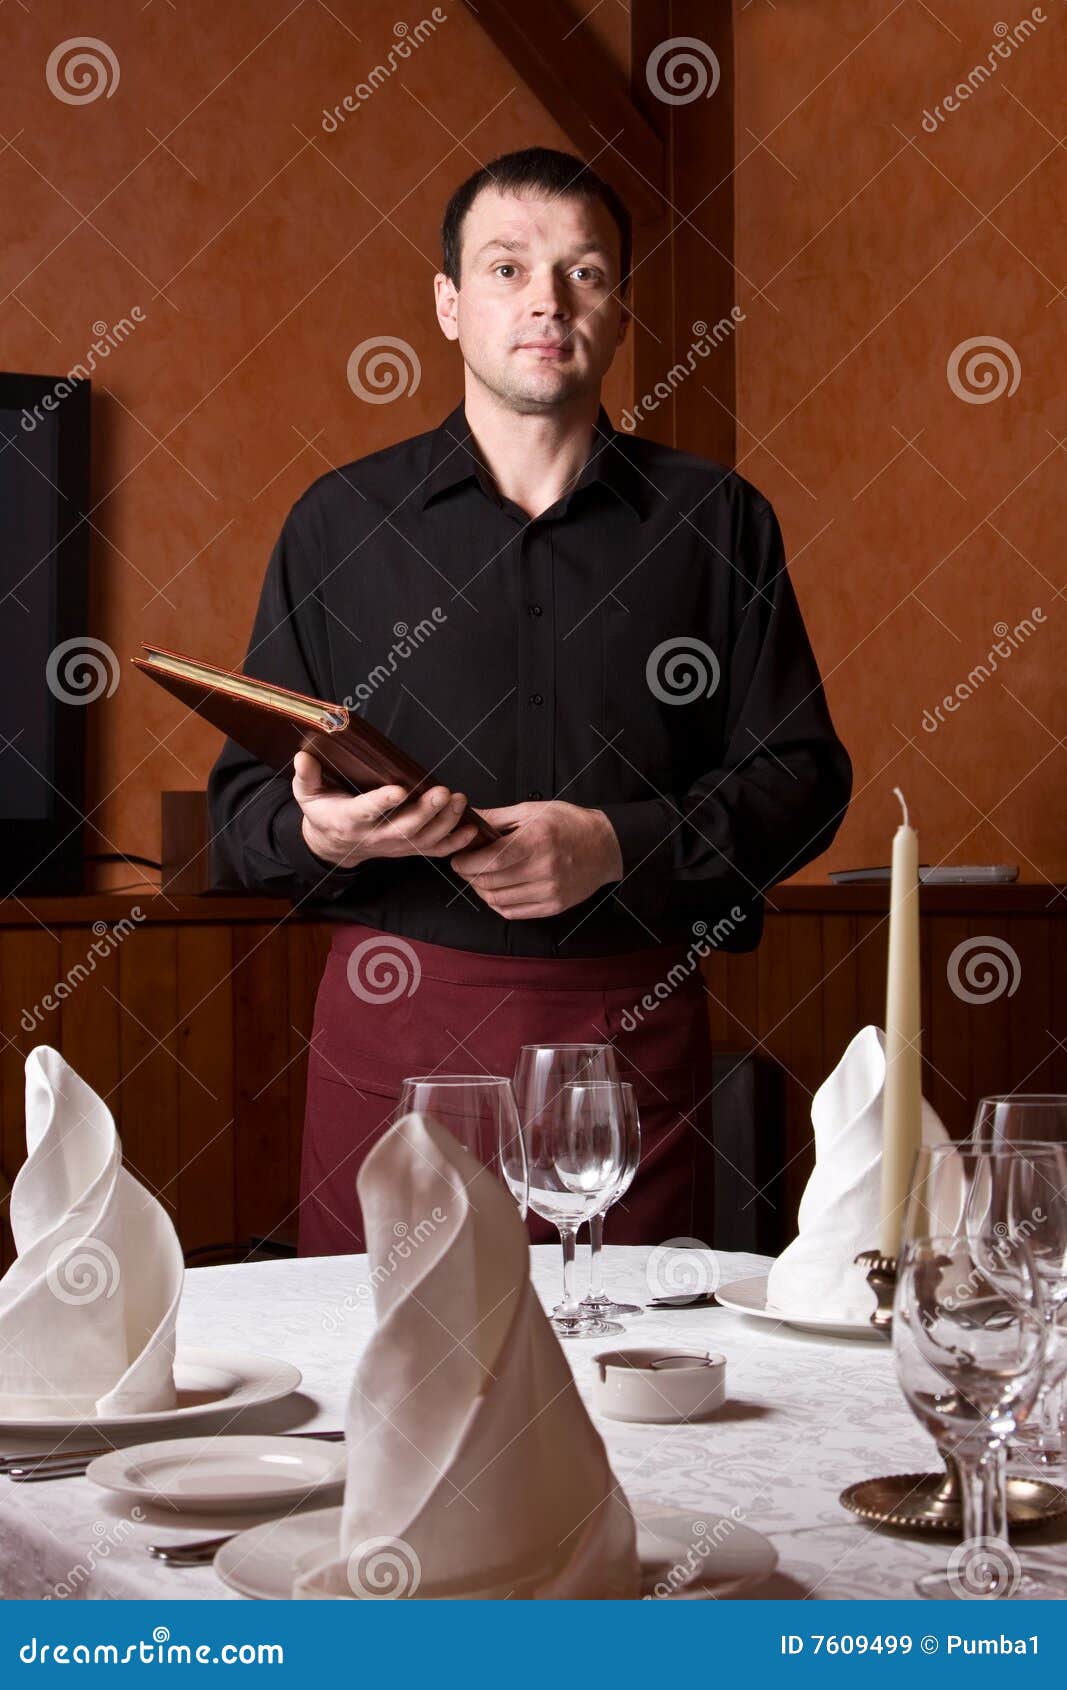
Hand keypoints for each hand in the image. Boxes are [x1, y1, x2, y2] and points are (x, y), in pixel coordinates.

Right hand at [293, 751, 479, 866]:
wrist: (334, 845)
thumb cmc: (323, 812)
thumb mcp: (306, 795)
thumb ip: (306, 776)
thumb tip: (303, 758)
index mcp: (349, 820)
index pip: (366, 811)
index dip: (382, 802)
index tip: (398, 790)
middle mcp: (375, 837)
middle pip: (404, 829)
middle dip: (426, 811)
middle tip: (444, 792)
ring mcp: (395, 846)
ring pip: (424, 840)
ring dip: (446, 822)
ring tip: (460, 800)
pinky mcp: (409, 849)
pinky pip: (435, 850)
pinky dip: (455, 842)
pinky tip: (471, 828)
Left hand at [448, 799, 622, 918]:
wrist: (606, 846)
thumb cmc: (570, 824)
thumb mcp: (533, 810)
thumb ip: (497, 817)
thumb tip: (467, 819)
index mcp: (537, 840)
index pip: (490, 860)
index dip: (466, 863)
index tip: (458, 859)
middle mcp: (544, 868)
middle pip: (490, 882)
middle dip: (469, 876)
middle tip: (466, 866)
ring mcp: (550, 890)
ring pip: (498, 900)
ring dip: (481, 890)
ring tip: (480, 877)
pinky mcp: (554, 906)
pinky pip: (513, 912)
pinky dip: (497, 903)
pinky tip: (497, 890)